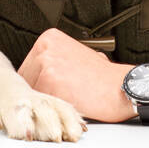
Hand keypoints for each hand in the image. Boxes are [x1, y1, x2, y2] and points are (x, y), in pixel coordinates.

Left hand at [18, 28, 134, 122]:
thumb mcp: (76, 57)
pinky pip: (40, 100)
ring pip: (31, 91)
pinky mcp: (49, 80)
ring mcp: (45, 62)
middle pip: (26, 78)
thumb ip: (56, 60)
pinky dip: (50, 108)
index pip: (28, 67)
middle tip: (58, 100)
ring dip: (44, 101)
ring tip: (66, 102)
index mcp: (49, 39)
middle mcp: (44, 47)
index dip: (38, 84)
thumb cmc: (103, 77)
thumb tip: (40, 72)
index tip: (52, 92)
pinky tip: (67, 106)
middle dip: (39, 93)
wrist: (122, 87)